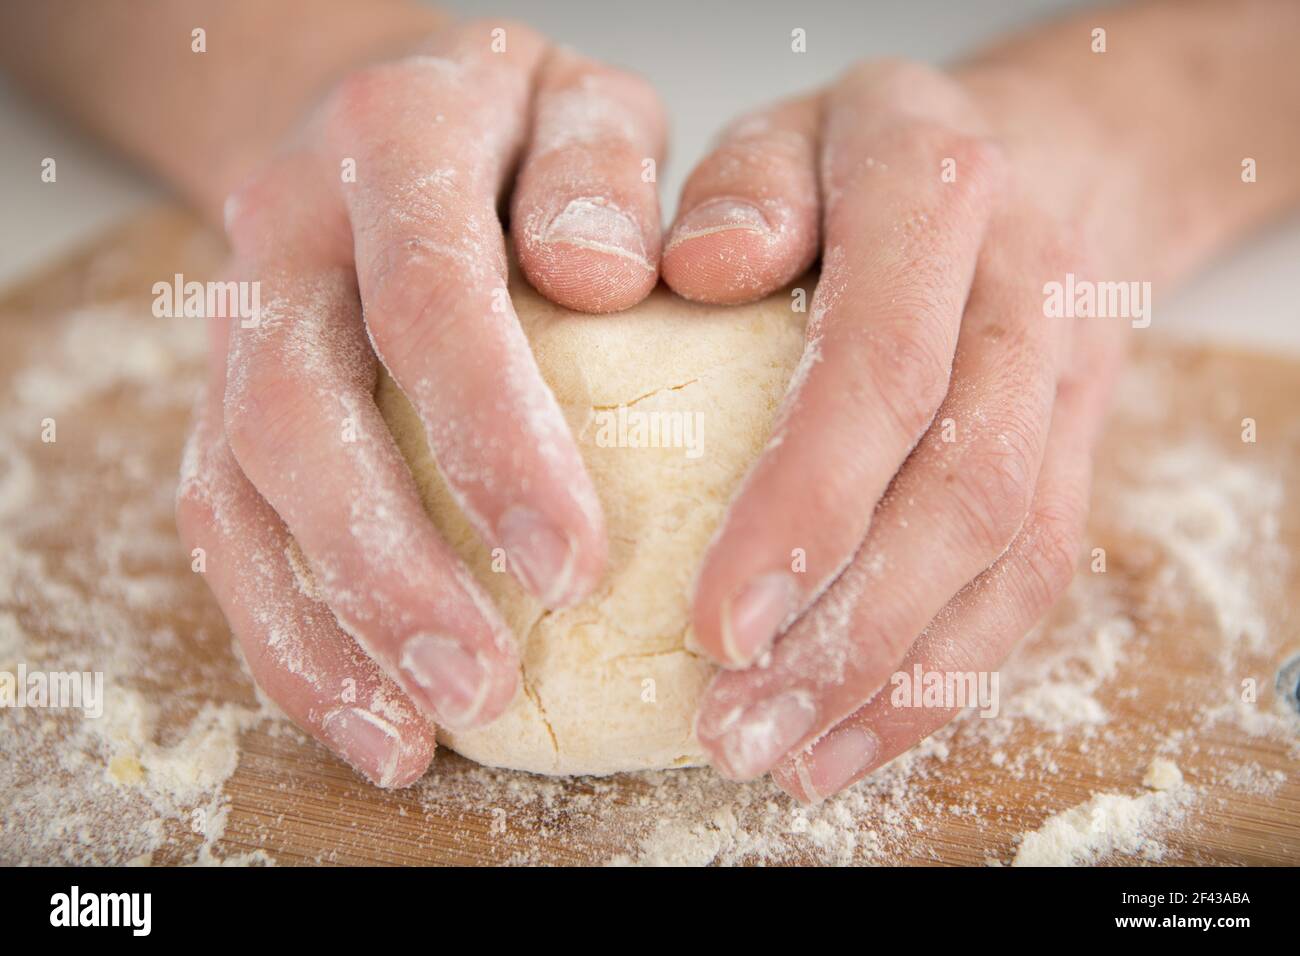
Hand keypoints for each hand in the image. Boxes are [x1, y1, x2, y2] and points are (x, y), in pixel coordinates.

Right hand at [176, 19, 665, 786]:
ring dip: (324, 629)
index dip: (489, 438)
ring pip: (237, 491)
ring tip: (413, 736)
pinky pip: (223, 528)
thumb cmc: (516, 130)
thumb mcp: (586, 105)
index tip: (573, 566)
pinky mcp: (221, 402)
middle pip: (301, 413)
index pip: (426, 295)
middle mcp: (286, 232)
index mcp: (391, 139)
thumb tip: (600, 276)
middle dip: (390, 566)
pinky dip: (289, 635)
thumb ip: (602, 171)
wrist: (376, 107)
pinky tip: (366, 714)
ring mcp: (237, 324)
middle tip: (485, 684)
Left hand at [664, 59, 1127, 799]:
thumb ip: (740, 188)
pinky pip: (1030, 589)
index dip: (806, 506)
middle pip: (964, 490)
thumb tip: (697, 270)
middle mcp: (1027, 291)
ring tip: (780, 757)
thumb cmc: (855, 162)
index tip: (716, 624)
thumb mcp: (781, 133)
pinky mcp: (1075, 460)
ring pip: (1010, 561)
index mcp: (939, 188)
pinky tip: (851, 739)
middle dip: (849, 630)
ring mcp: (1067, 385)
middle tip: (731, 726)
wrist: (1026, 167)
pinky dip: (942, 678)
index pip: (884, 368)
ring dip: (894, 679)